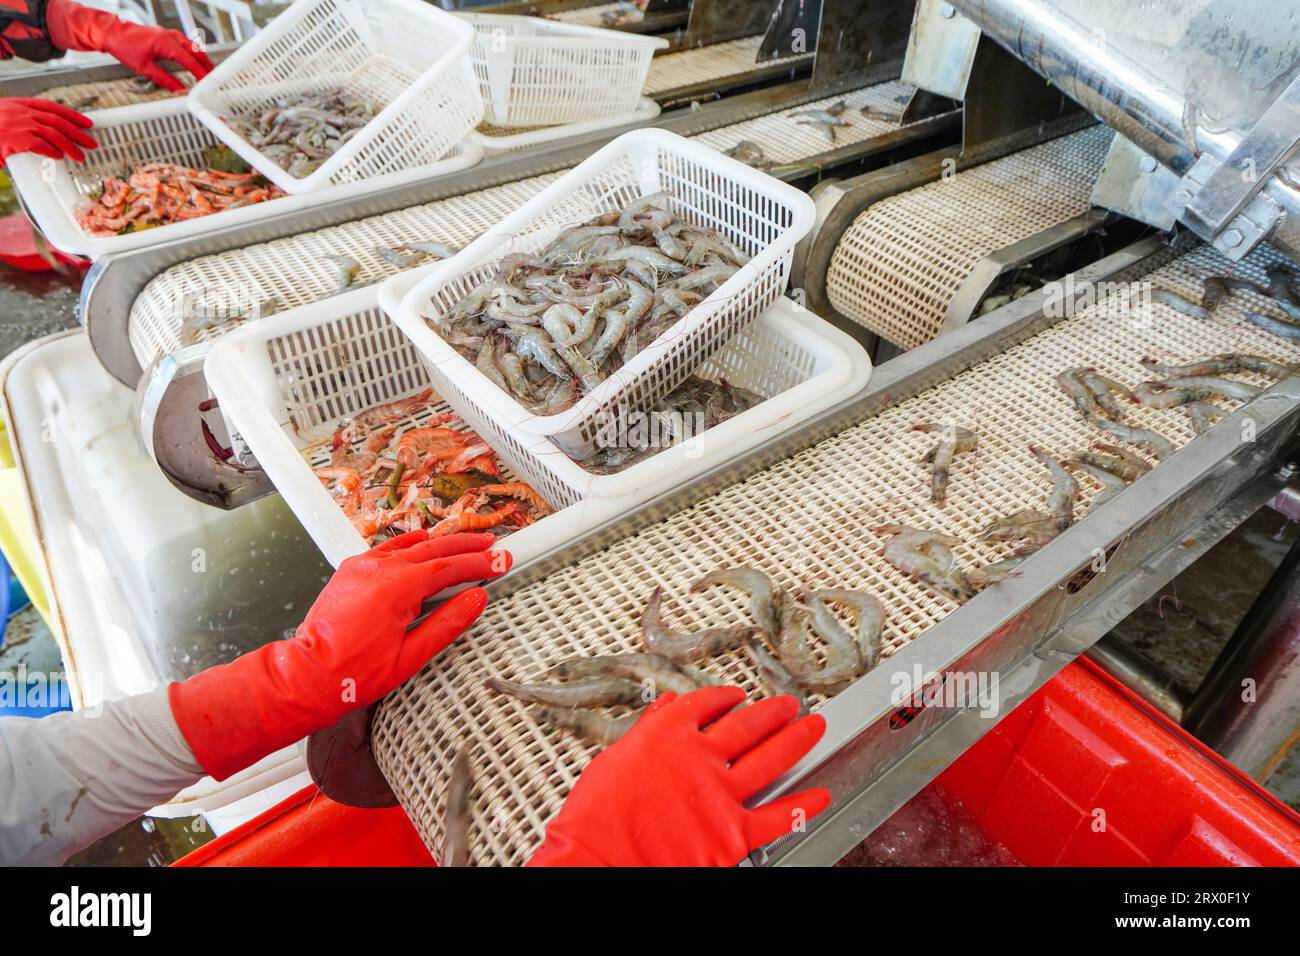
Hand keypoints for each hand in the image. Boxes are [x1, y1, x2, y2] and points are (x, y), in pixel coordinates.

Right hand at [0, 98, 96, 162]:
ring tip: (80, 156)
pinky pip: (39, 145)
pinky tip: (59, 157)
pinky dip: (51, 151)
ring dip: (70, 146)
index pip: (52, 107)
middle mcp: (21, 112)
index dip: (72, 115)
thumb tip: (43, 135)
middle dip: (77, 132)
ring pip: (53, 134)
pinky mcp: (14, 139)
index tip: (87, 122)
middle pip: (57, 121)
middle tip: (91, 143)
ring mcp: (18, 125)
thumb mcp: (4, 115)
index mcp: (19, 104)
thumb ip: (22, 120)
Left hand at [47, 0, 214, 91]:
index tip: (207, 83)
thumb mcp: (144, 68)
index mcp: (167, 43)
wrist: (111, 33)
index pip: (190, 61)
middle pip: (197, 52)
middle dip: (207, 66)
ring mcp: (169, 34)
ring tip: (207, 71)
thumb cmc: (123, 45)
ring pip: (193, 47)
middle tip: (215, 78)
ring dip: (201, 59)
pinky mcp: (166, 35)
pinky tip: (194, 60)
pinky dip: (193, 53)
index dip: (201, 73)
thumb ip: (164, 79)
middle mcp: (170, 36)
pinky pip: (186, 44)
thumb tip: (178, 88)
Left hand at [170, 531, 510, 780]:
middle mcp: (378, 568)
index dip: (480, 564)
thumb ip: (447, 623)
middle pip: (435, 548)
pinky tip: (425, 542)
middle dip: (468, 546)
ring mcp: (362, 565)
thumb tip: (475, 600)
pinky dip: (413, 545)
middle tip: (494, 546)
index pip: (449, 567)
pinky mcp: (352, 569)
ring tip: (469, 543)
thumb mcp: (410, 657)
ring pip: (413, 545)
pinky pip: (390, 548)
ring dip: (444, 544)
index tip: (501, 562)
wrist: (306, 676)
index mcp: (395, 587)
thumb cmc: (352, 674)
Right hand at [528, 686, 829, 865]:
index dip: (725, 696)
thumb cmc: (597, 814)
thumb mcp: (615, 756)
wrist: (597, 858)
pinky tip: (821, 795)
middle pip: (748, 725)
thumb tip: (666, 707)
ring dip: (796, 738)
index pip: (706, 703)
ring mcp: (721, 793)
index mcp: (669, 732)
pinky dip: (804, 805)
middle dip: (772, 711)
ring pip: (772, 757)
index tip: (735, 695)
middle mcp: (700, 755)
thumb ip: (648, 730)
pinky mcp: (733, 832)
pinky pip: (779, 816)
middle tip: (789, 704)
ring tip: (813, 726)